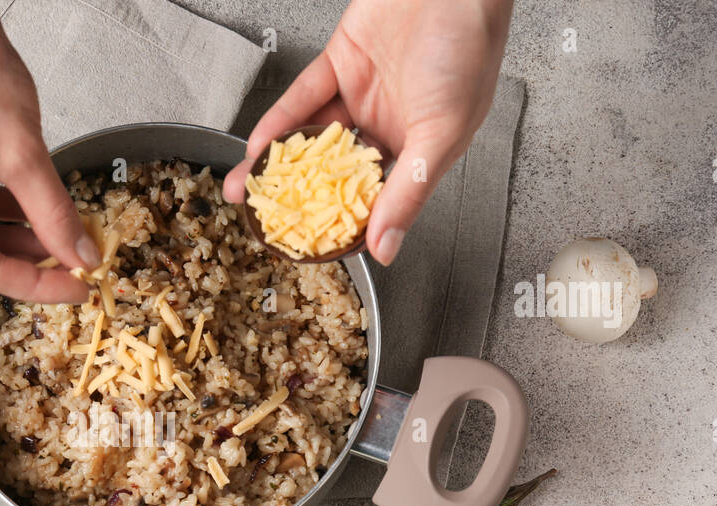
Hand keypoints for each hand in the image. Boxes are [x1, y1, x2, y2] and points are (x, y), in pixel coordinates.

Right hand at [0, 0, 95, 301]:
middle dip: (29, 265)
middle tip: (75, 267)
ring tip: (64, 238)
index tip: (76, 287)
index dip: (37, 285)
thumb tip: (79, 254)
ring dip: (18, 242)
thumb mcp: (24, 153)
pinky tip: (36, 217)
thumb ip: (55, 214)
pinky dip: (1, 218)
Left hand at [224, 0, 512, 264]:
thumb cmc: (468, 45)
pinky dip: (281, 120)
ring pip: (312, 138)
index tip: (310, 249)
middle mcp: (387, 125)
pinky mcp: (340, 62)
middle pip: (334, 172)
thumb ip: (409, 192)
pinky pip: (303, 98)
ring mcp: (361, 94)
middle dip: (298, 198)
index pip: (375, 200)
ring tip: (247, 190)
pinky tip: (260, 146)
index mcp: (420, 149)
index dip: (342, 225)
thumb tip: (385, 248)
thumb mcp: (442, 132)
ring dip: (277, 163)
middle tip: (264, 223)